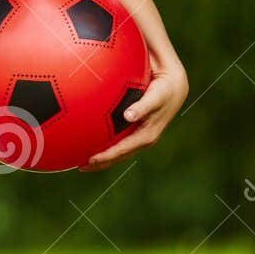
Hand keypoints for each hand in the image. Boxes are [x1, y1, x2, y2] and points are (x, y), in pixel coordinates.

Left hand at [78, 57, 187, 171]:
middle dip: (101, 163)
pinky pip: (120, 142)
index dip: (107, 156)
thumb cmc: (163, 90)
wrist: (175, 87)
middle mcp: (143, 139)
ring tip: (81, 161)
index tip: (90, 160)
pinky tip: (90, 142)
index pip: (123, 150)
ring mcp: (140, 137)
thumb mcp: (155, 97)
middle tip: (80, 166)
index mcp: (147, 135)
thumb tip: (128, 116)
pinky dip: (106, 145)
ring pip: (119, 152)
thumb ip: (142, 107)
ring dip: (102, 158)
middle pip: (119, 156)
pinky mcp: (137, 131)